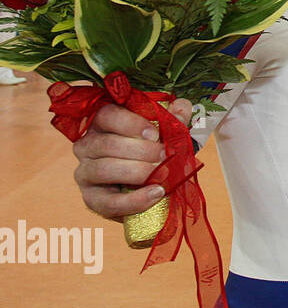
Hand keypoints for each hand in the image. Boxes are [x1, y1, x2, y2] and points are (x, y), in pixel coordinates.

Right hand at [71, 99, 192, 220]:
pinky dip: (135, 199)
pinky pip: (108, 201)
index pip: (106, 115)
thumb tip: (181, 106)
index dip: (131, 123)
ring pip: (103, 169)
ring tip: (163, 174)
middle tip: (164, 155)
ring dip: (137, 172)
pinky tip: (156, 193)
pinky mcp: (92, 199)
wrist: (152, 188)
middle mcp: (88, 146)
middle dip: (140, 150)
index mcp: (103, 125)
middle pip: (106, 144)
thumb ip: (174, 120)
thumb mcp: (166, 135)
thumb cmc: (154, 154)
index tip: (154, 134)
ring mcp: (85, 173)